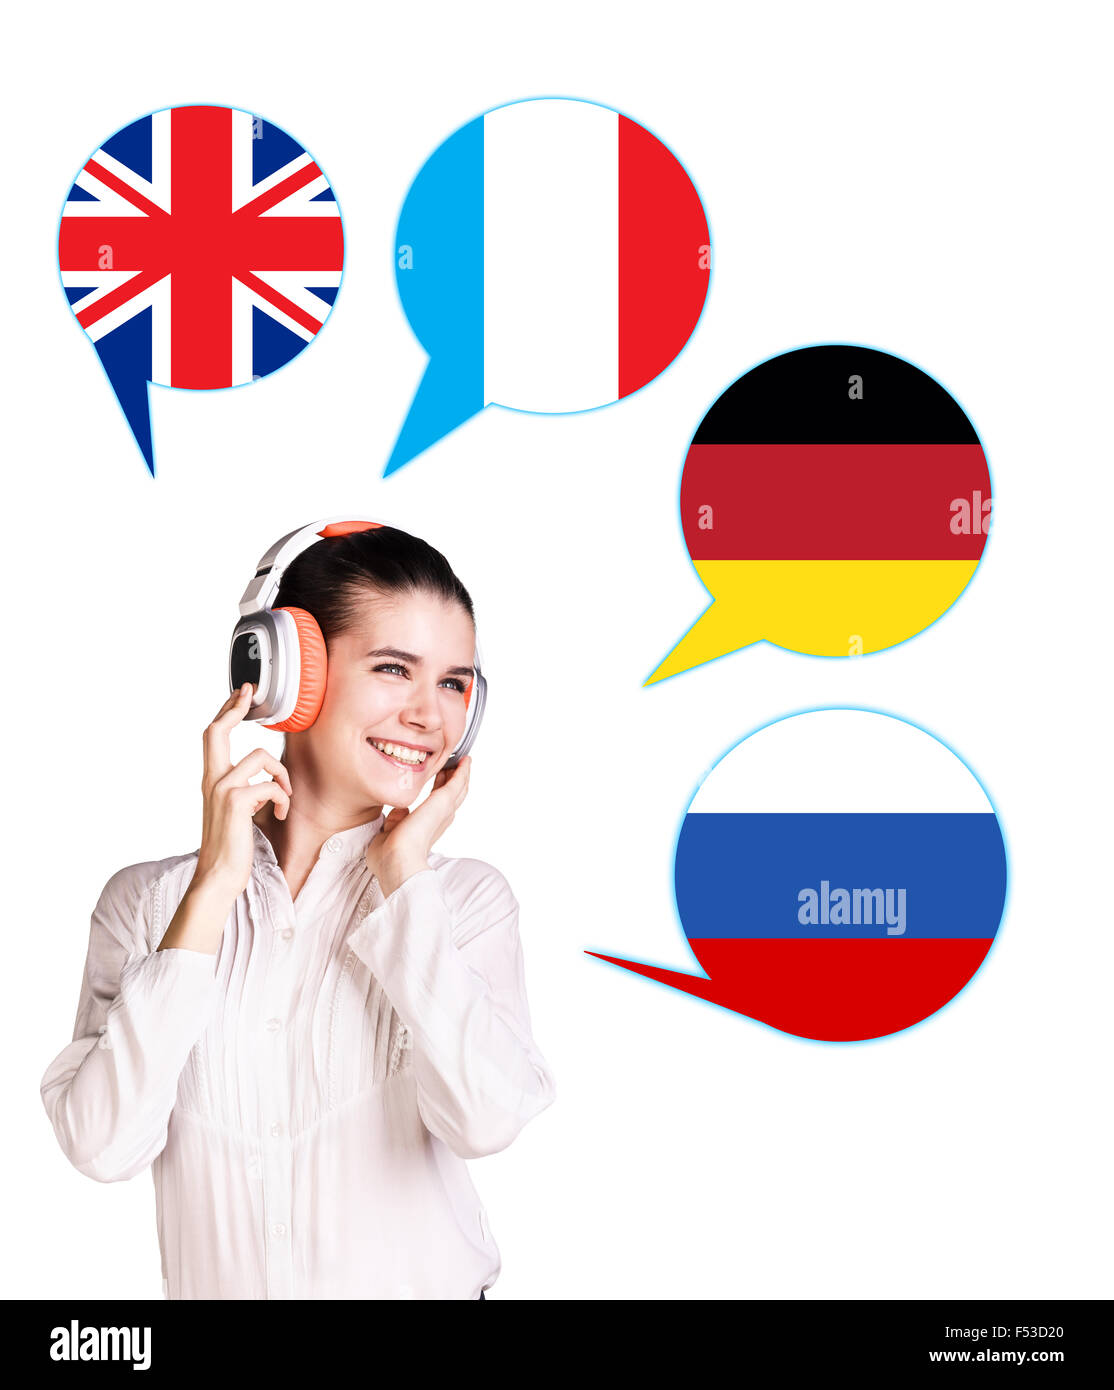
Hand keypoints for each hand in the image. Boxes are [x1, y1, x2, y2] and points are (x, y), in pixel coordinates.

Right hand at [194, 684, 292, 900]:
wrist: (219, 875)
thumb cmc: (231, 847)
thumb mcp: (235, 811)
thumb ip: (242, 790)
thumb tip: (263, 778)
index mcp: (211, 780)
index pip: (213, 736)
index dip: (226, 711)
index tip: (240, 693)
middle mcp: (212, 780)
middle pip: (217, 730)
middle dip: (235, 708)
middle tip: (250, 694)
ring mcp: (223, 789)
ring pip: (261, 756)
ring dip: (282, 775)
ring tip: (284, 796)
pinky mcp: (237, 801)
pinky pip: (272, 785)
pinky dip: (284, 800)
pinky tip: (281, 814)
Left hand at [366, 755, 470, 897]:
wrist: (396, 860)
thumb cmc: (388, 857)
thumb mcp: (388, 833)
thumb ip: (394, 821)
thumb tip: (400, 810)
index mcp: (427, 828)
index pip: (438, 805)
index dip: (440, 790)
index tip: (440, 778)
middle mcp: (440, 820)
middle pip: (453, 796)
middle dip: (453, 780)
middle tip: (454, 764)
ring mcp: (444, 810)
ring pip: (459, 789)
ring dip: (461, 774)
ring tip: (462, 761)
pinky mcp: (444, 801)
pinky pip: (458, 782)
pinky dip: (463, 771)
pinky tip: (464, 760)